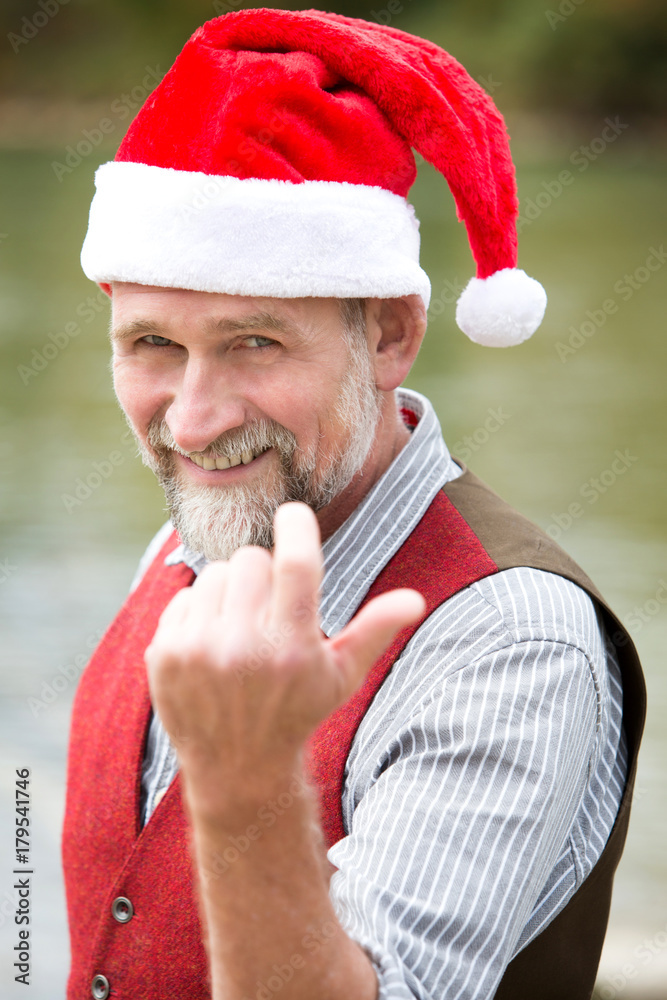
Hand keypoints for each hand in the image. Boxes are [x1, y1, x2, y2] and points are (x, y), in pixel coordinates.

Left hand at [145, 502, 424, 811]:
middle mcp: (243, 647)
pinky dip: (201, 612)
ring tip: (242, 630)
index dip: (297, 526)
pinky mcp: (164, 654)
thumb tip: (416, 600)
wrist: (236, 768)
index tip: (295, 514)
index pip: (296, 561)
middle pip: (252, 558)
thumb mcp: (341, 677)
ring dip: (232, 592)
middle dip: (265, 574)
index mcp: (292, 647)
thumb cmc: (297, 712)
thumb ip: (375, 631)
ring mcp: (198, 650)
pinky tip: (212, 645)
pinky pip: (185, 595)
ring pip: (216, 572)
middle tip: (271, 610)